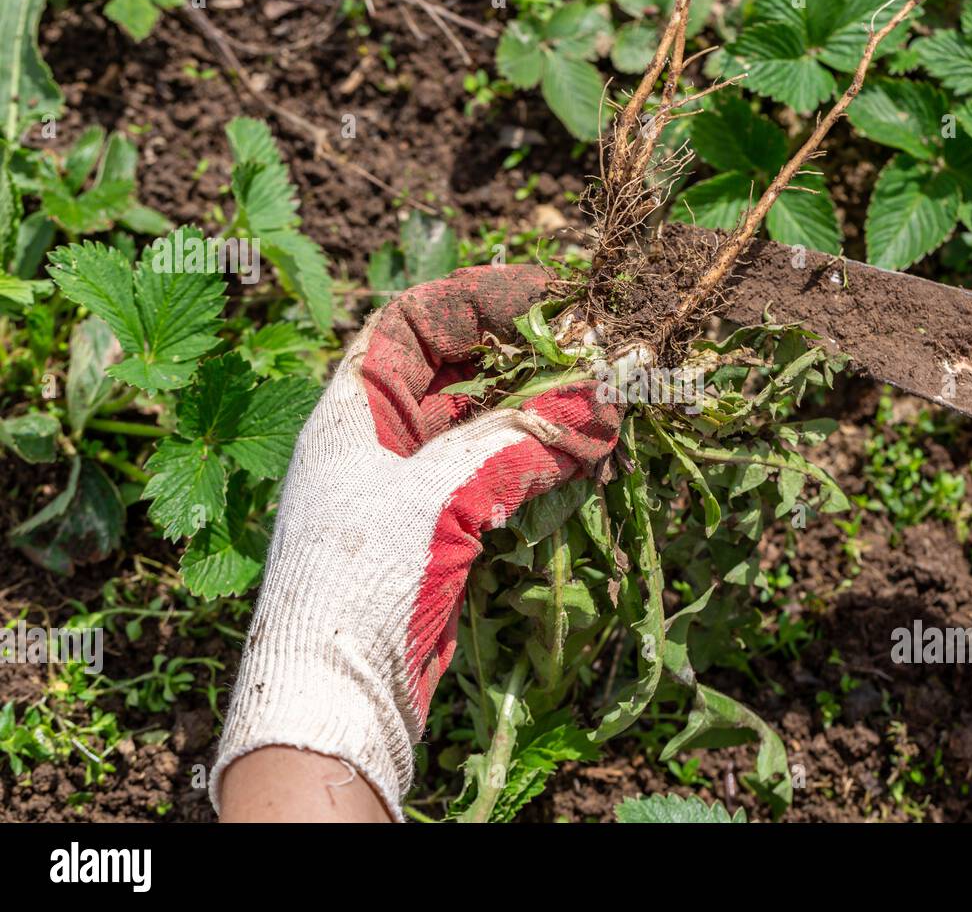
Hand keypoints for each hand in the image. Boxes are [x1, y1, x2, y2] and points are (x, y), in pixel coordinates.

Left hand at [210, 266, 620, 819]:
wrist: (337, 697)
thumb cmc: (364, 581)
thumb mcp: (444, 492)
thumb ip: (528, 436)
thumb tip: (611, 386)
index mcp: (354, 410)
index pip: (414, 322)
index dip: (478, 300)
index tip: (548, 298)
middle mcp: (378, 441)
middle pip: (460, 373)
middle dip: (529, 362)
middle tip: (597, 357)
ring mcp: (408, 491)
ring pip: (487, 430)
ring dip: (545, 418)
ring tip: (607, 411)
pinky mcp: (438, 536)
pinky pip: (497, 481)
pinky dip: (542, 469)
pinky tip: (588, 463)